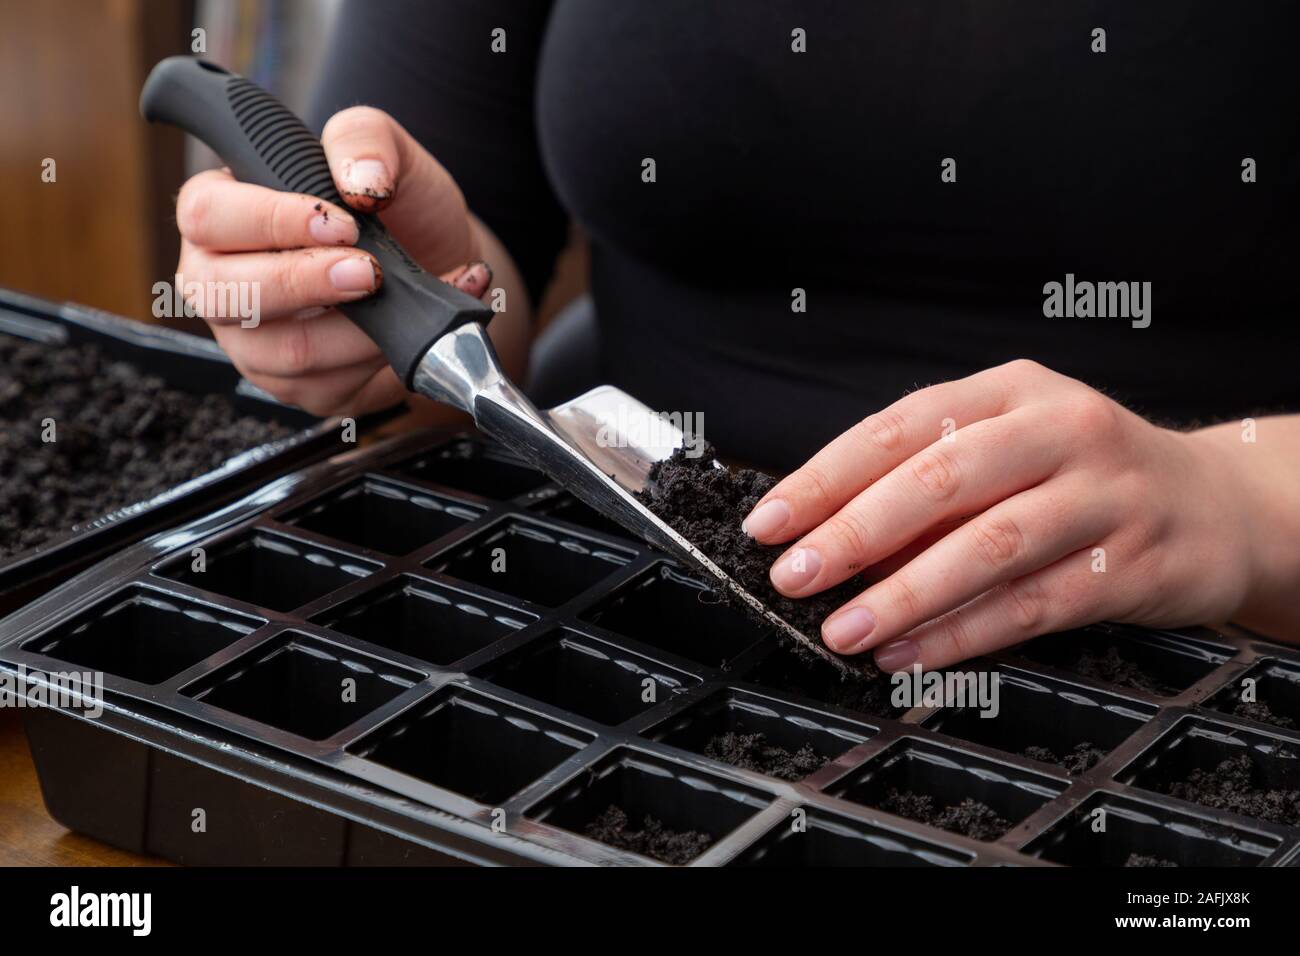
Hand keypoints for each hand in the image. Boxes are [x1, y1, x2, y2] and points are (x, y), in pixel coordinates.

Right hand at [174, 107, 490, 415]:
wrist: (443, 264)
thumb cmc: (397, 207)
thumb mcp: (388, 152)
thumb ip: (365, 139)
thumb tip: (360, 181)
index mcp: (221, 211)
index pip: (206, 215)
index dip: (270, 221)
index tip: (340, 223)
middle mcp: (222, 280)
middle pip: (226, 295)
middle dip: (305, 283)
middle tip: (368, 271)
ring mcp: (256, 343)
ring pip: (286, 352)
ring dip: (359, 328)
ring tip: (403, 296)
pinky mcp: (301, 388)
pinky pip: (334, 385)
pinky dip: (389, 354)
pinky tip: (418, 324)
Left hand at [742, 359, 1257, 671]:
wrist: (1220, 506)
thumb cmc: (1086, 475)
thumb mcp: (1013, 447)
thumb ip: (930, 483)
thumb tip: (826, 535)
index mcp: (1012, 390)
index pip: (901, 427)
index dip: (826, 476)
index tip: (769, 521)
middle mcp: (1060, 431)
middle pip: (942, 480)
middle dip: (854, 533)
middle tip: (795, 577)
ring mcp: (1102, 496)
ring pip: (988, 546)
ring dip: (904, 594)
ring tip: (844, 629)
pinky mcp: (1132, 564)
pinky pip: (1033, 605)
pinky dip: (963, 635)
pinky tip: (910, 654)